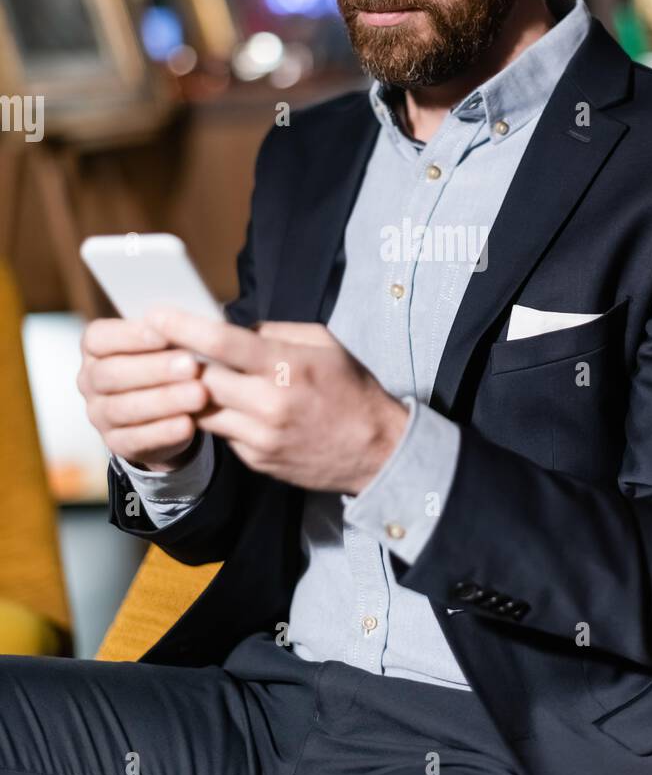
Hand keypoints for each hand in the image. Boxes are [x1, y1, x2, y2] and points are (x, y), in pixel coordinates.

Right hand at [77, 318, 209, 470]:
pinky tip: (189, 424)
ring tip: (200, 394)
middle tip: (191, 364)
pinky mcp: (115, 443)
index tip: (166, 333)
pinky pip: (135, 439)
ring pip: (123, 408)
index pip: (99, 337)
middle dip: (154, 369)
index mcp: (96, 347)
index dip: (130, 335)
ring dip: (164, 401)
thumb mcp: (167, 344)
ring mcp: (98, 414)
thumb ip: (172, 333)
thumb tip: (196, 322)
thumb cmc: (167, 362)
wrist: (167, 411)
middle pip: (111, 373)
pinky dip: (163, 432)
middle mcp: (90, 380)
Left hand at [141, 309, 409, 493]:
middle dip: (173, 360)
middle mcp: (270, 404)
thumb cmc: (350, 388)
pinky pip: (222, 433)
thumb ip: (274, 332)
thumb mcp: (322, 343)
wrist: (375, 450)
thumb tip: (232, 329)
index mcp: (287, 366)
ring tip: (176, 374)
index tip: (154, 314)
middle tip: (153, 344)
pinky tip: (218, 403)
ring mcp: (260, 437)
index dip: (182, 327)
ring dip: (187, 392)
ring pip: (201, 410)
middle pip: (199, 378)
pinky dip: (215, 416)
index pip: (222, 343)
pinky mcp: (256, 460)